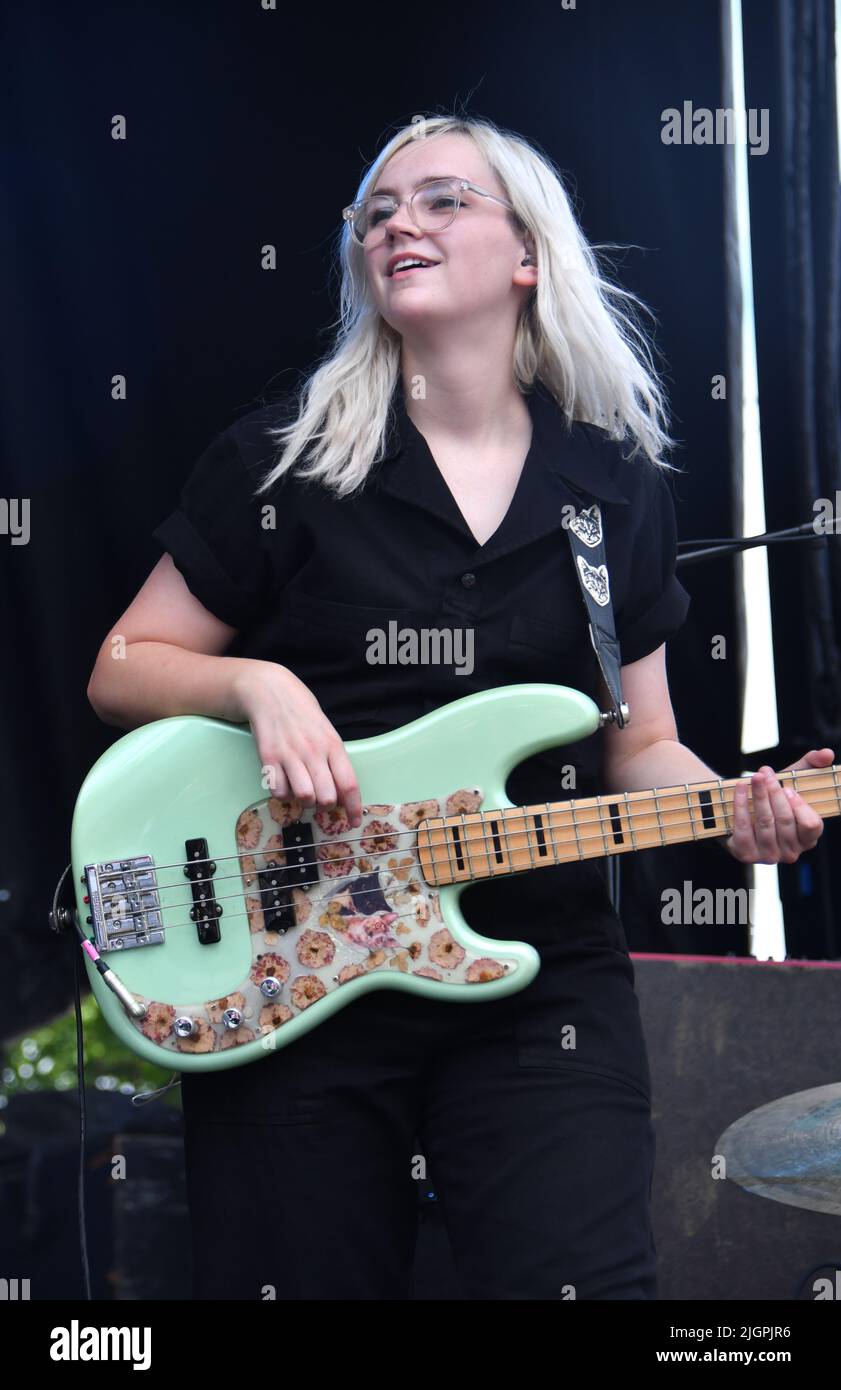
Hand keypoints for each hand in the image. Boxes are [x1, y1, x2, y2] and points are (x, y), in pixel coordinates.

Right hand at [233, 661, 362, 826]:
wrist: (269, 691)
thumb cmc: (301, 712)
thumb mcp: (326, 730)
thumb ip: (335, 758)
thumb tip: (343, 790)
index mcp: (332, 744)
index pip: (349, 784)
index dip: (354, 807)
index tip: (354, 821)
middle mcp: (313, 752)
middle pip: (327, 797)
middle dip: (326, 806)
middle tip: (321, 800)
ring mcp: (289, 755)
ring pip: (304, 797)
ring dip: (304, 801)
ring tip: (302, 790)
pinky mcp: (268, 758)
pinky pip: (279, 792)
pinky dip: (283, 794)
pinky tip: (284, 782)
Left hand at [722, 748, 832, 862]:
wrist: (742, 811)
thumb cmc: (774, 797)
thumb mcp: (794, 780)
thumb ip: (812, 765)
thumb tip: (827, 753)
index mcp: (808, 838)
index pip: (811, 825)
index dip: (799, 805)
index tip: (787, 786)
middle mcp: (791, 852)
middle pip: (785, 819)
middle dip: (773, 792)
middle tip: (764, 773)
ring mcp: (769, 856)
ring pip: (765, 822)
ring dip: (758, 795)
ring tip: (754, 777)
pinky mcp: (746, 854)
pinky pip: (743, 827)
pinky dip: (740, 804)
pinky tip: (740, 788)